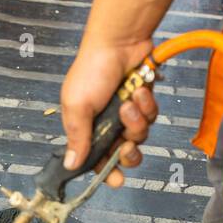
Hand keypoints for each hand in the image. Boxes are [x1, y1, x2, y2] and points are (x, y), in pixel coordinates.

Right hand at [59, 37, 157, 187]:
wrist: (120, 41)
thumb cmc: (92, 71)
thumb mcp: (77, 106)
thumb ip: (77, 138)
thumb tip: (70, 165)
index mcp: (86, 128)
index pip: (96, 159)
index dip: (106, 171)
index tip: (116, 180)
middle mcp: (107, 124)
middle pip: (123, 153)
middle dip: (129, 151)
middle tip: (128, 143)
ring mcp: (127, 114)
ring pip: (140, 135)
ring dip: (136, 122)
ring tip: (129, 103)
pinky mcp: (144, 102)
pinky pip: (151, 116)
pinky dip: (146, 105)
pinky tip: (140, 90)